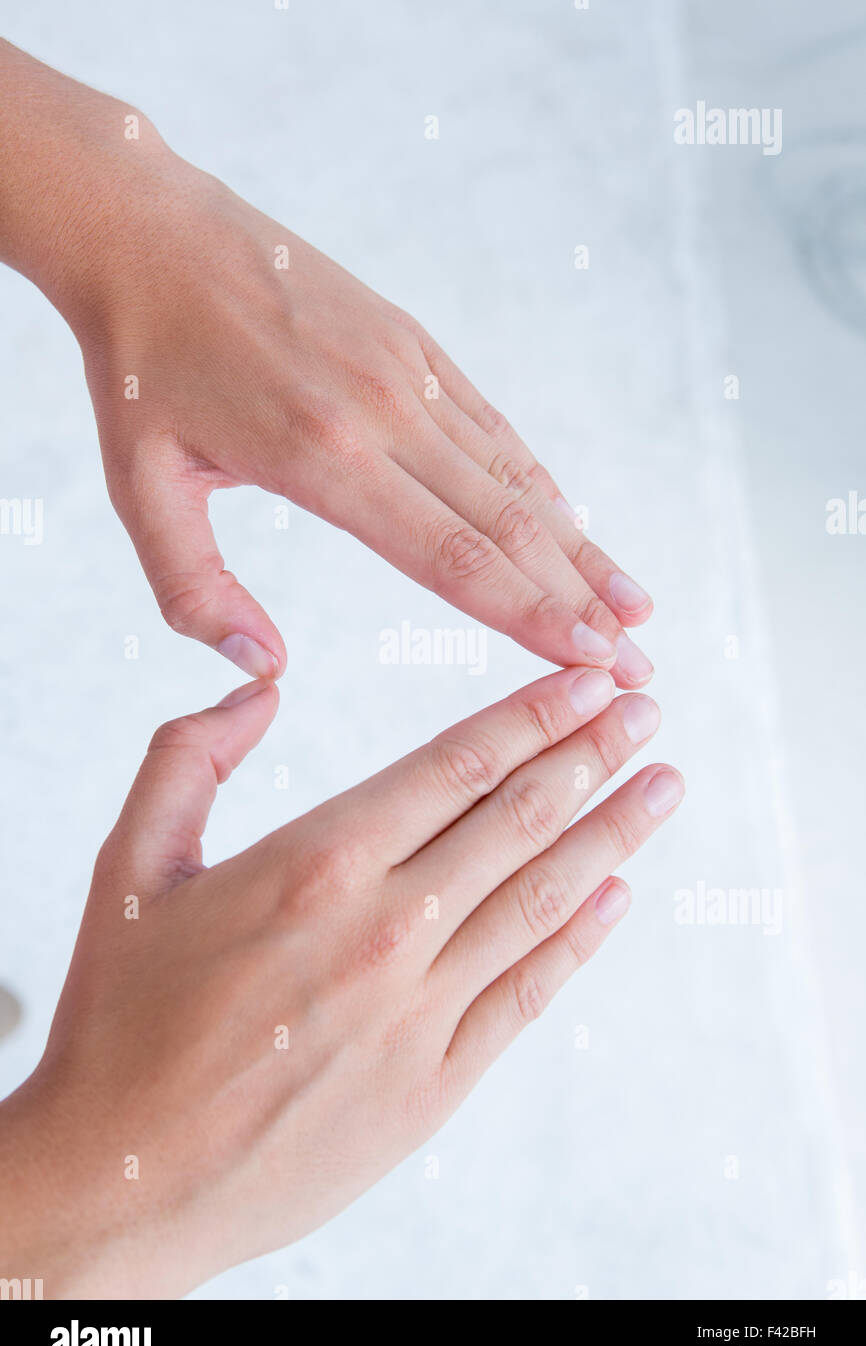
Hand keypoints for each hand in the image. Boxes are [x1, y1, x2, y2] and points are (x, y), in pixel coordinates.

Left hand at [0, 47, 653, 684]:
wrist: (152, 233)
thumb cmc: (139, 370)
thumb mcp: (139, 489)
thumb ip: (194, 589)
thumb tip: (263, 668)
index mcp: (322, 458)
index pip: (451, 556)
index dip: (531, 615)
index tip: (593, 660)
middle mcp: (386, 414)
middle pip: (506, 527)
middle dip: (581, 602)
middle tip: (640, 665)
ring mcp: (410, 373)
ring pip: (516, 478)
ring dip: (582, 548)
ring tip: (637, 606)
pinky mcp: (415, 344)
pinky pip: (495, 428)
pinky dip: (542, 486)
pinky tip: (574, 527)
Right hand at [0, 666, 681, 1295]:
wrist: (120, 1180)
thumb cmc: (120, 1021)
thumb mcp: (130, 868)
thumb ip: (187, 759)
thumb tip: (257, 687)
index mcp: (314, 865)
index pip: (457, 765)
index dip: (534, 715)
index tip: (590, 680)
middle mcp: (384, 930)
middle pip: (517, 821)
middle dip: (592, 757)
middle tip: (648, 712)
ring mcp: (417, 1013)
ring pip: (539, 901)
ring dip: (610, 836)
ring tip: (661, 787)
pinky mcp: (432, 1087)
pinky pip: (524, 996)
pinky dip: (577, 942)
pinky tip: (614, 898)